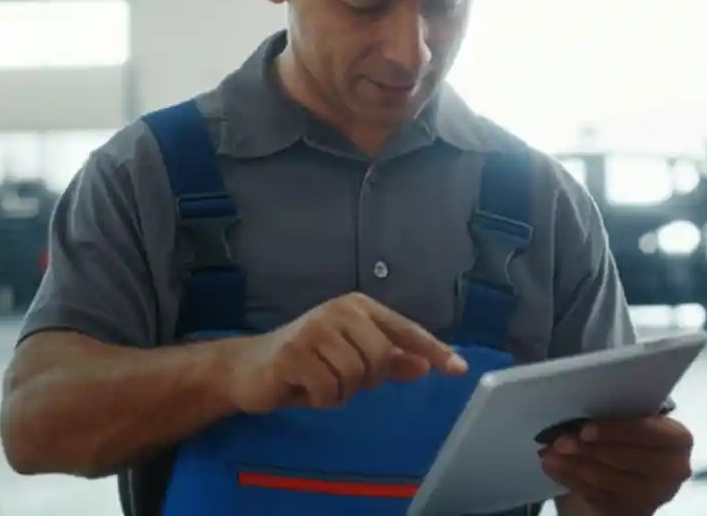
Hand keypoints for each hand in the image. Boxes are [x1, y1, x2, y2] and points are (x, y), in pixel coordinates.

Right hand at [224, 292, 466, 412]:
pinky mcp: (295, 352)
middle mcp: (341, 310)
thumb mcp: (351, 360)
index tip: (459, 369)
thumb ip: (388, 360)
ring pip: (356, 377)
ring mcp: (316, 328)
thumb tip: (425, 365)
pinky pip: (330, 390)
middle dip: (365, 380)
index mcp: (359, 307)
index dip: (434, 350)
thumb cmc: (305, 362)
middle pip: (381, 358)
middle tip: (338, 378)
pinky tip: (303, 387)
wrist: (247, 367)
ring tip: (318, 381)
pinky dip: (322, 399)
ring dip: (340, 391)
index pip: (406, 330)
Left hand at [541, 415, 693, 515]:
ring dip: (575, 466)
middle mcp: (675, 470)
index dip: (614, 430)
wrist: (627, 472)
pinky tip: (555, 468)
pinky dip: (572, 480)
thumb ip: (613, 413)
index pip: (647, 431)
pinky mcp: (635, 512)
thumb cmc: (627, 437)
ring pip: (609, 479)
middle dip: (588, 450)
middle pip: (626, 458)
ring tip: (550, 455)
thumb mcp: (627, 420)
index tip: (584, 430)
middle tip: (559, 442)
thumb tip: (575, 413)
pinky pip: (599, 496)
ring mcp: (655, 495)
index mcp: (678, 439)